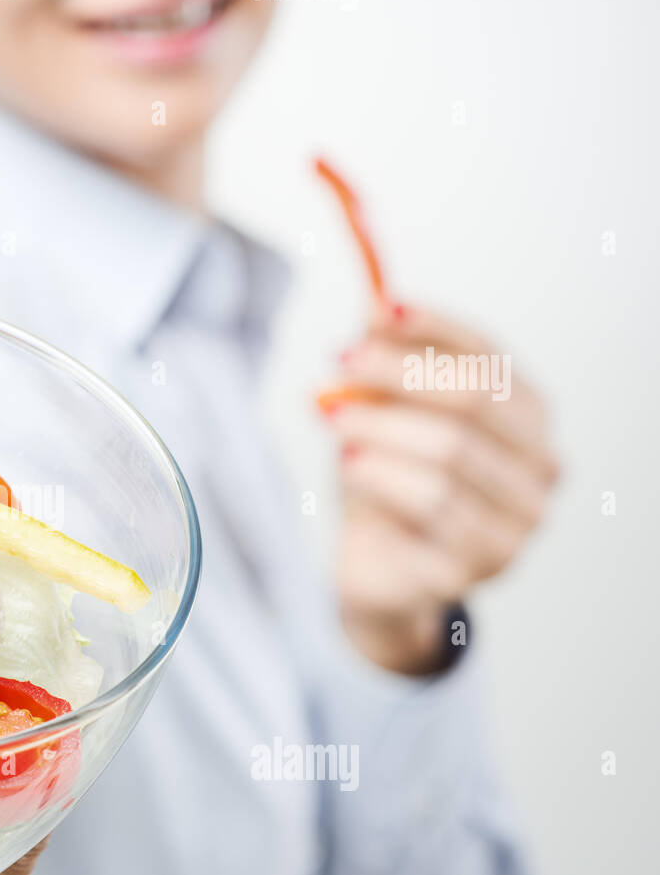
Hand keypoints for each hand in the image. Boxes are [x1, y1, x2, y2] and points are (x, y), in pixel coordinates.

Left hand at [321, 304, 558, 675]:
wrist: (377, 570)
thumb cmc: (386, 484)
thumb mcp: (380, 415)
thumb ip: (384, 364)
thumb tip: (374, 304)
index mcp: (526, 415)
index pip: (488, 357)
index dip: (433, 330)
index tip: (377, 311)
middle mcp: (540, 465)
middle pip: (476, 400)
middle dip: (400, 375)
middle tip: (339, 364)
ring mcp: (521, 521)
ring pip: (451, 454)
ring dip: (382, 430)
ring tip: (333, 423)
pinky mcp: (485, 565)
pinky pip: (435, 511)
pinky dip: (384, 480)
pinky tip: (350, 468)